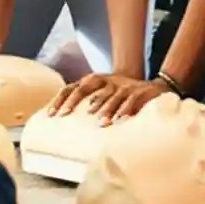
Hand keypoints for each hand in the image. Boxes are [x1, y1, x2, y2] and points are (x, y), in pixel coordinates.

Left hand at [48, 73, 169, 123]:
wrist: (153, 86)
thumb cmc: (121, 96)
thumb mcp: (104, 96)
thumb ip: (88, 104)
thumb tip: (66, 122)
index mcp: (95, 81)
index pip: (72, 87)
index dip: (61, 99)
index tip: (51, 114)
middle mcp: (106, 80)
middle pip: (85, 88)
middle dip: (74, 101)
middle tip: (65, 114)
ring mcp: (122, 85)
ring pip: (109, 95)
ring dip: (104, 109)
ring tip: (99, 122)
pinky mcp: (138, 91)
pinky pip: (130, 100)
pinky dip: (124, 109)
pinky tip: (119, 119)